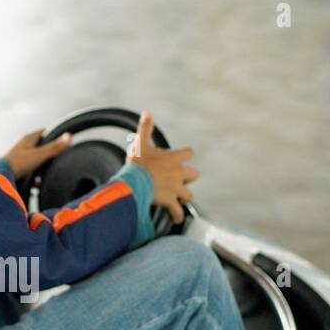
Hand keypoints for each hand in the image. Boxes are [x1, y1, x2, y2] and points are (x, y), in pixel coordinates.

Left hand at [3, 128, 71, 178]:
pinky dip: (35, 175)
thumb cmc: (16, 164)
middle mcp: (24, 146)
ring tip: (46, 172)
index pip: (44, 131)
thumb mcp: (39, 155)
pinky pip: (31, 170)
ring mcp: (21, 156)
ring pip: (36, 159)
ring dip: (42, 166)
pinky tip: (37, 182)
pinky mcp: (19, 167)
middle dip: (49, 153)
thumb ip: (54, 147)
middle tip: (56, 157)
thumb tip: (68, 137)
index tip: (62, 138)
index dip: (54, 134)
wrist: (1, 177)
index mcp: (29, 139)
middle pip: (41, 145)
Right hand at [127, 110, 198, 225]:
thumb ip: (145, 128)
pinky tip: (176, 218)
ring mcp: (176, 189)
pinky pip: (178, 212)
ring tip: (176, 198)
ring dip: (183, 195)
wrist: (135, 183)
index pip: (189, 153)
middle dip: (187, 177)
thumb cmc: (138, 164)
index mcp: (174, 158)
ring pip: (189, 194)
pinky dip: (177, 216)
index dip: (186, 155)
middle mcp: (179, 173)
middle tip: (177, 179)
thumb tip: (147, 112)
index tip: (182, 157)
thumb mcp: (140, 143)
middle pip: (194, 174)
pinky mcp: (171, 202)